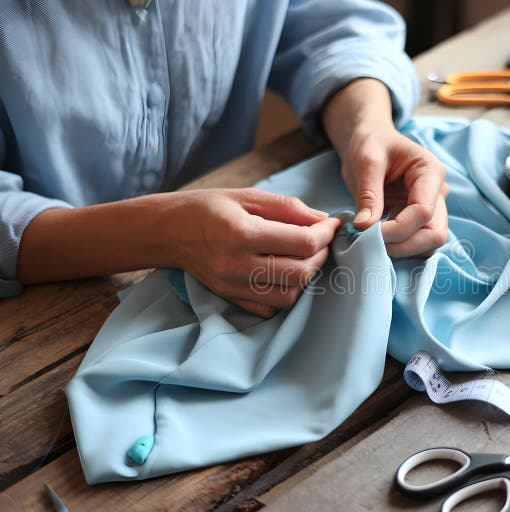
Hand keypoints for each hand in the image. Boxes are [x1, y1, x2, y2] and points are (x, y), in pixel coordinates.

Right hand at [166, 189, 339, 317]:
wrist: (168, 231)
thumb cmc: (210, 208)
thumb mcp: (248, 196)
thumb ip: (289, 208)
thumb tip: (324, 221)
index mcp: (243, 233)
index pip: (303, 242)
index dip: (326, 234)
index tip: (332, 224)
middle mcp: (238, 265)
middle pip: (302, 272)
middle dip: (321, 255)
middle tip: (321, 241)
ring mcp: (234, 287)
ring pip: (290, 294)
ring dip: (306, 277)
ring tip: (304, 257)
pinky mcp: (231, 299)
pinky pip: (271, 308)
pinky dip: (286, 293)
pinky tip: (284, 274)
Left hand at [341, 124, 447, 256]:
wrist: (371, 142)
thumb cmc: (371, 143)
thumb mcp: (366, 160)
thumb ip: (368, 194)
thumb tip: (364, 227)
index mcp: (430, 172)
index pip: (423, 212)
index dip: (397, 229)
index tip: (366, 232)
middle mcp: (437, 193)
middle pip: (434, 234)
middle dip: (403, 245)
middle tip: (370, 242)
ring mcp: (432, 209)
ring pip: (429, 244)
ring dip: (402, 250)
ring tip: (371, 241)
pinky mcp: (420, 221)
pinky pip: (417, 243)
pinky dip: (399, 248)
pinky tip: (376, 239)